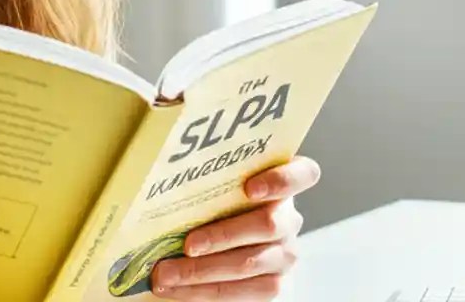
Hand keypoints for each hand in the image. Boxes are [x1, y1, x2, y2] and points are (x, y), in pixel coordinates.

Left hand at [150, 156, 320, 300]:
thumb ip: (205, 179)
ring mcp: (285, 253)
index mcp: (280, 184)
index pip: (302, 174)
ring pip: (250, 263)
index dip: (281, 180)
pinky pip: (242, 292)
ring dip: (202, 271)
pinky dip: (203, 292)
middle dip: (222, 236)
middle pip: (268, 225)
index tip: (250, 188)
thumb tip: (161, 180)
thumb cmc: (211, 201)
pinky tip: (177, 289)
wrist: (220, 238)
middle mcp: (289, 218)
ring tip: (166, 274)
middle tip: (187, 244)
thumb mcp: (214, 185)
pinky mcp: (273, 284)